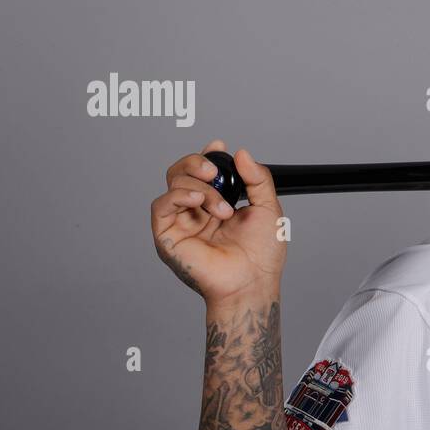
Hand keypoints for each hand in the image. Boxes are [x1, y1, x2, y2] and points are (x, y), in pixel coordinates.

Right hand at [150, 139, 287, 304]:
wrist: (253, 282)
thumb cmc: (261, 255)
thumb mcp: (268, 208)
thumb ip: (258, 179)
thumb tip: (242, 153)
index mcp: (218, 204)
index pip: (203, 172)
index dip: (207, 156)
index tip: (219, 147)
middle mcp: (197, 212)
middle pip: (182, 173)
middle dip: (196, 163)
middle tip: (215, 172)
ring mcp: (181, 223)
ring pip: (174, 185)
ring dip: (199, 188)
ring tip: (222, 208)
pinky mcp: (167, 237)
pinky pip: (160, 206)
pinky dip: (177, 196)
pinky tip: (197, 200)